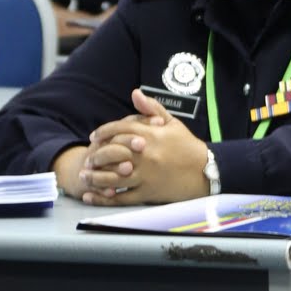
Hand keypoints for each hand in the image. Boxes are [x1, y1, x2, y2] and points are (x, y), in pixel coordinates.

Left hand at [78, 90, 209, 205]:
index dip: (104, 132)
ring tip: (85, 177)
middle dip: (97, 155)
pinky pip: (122, 197)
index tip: (94, 136)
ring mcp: (146, 175)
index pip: (121, 129)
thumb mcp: (172, 123)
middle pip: (113, 152)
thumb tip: (135, 93)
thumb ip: (151, 108)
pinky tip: (93, 196)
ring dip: (96, 178)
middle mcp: (146, 154)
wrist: (206, 171)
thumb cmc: (188, 146)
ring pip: (114, 177)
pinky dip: (106, 198)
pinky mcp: (148, 192)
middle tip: (88, 158)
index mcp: (151, 135)